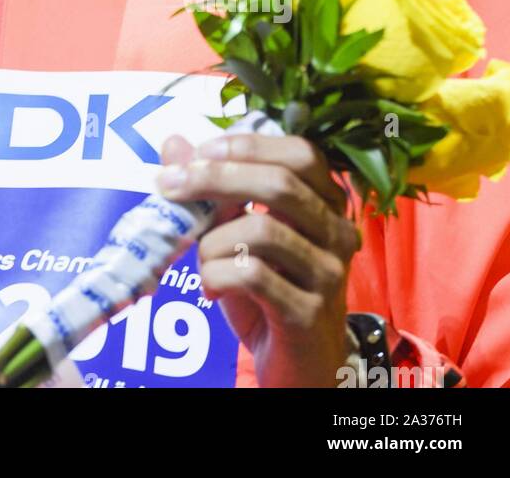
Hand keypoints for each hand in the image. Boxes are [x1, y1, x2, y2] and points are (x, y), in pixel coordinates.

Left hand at [156, 131, 360, 387]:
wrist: (297, 365)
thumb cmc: (267, 291)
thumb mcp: (235, 233)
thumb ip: (210, 189)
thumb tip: (174, 144)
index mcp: (326, 204)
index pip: (300, 154)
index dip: (249, 146)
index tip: (200, 152)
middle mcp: (337, 233)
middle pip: (280, 184)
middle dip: (216, 179)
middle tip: (172, 186)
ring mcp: (329, 274)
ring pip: (262, 230)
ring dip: (212, 241)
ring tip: (202, 260)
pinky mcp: (309, 314)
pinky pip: (252, 275)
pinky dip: (217, 275)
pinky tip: (210, 288)